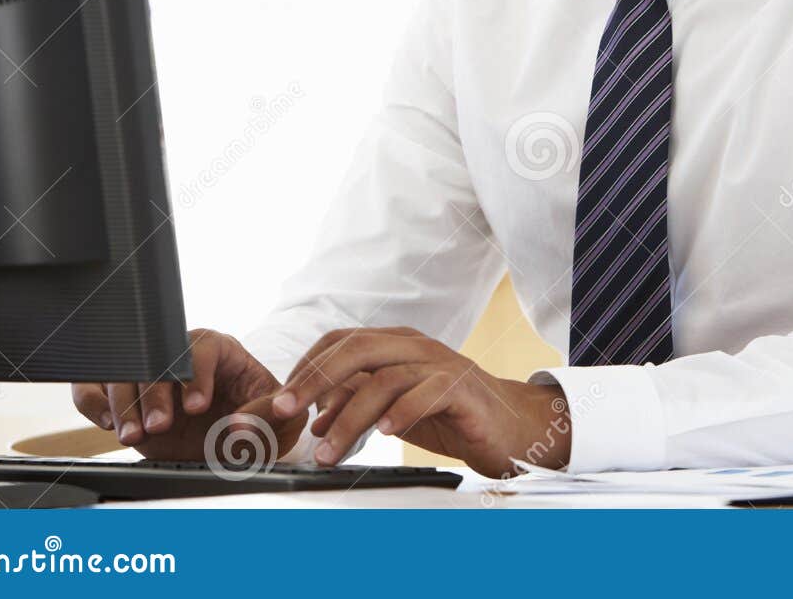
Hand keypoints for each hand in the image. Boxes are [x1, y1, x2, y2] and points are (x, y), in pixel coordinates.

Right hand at [70, 327, 307, 463]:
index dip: (196, 376)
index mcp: (220, 350)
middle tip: (160, 426)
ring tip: (133, 434)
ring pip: (122, 372)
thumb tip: (239, 426)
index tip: (197, 407)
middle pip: (156, 358)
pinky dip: (93, 403)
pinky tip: (110, 426)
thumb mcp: (280, 420)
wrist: (234, 444)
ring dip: (123, 404)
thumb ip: (266, 419)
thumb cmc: (260, 422)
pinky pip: (92, 388)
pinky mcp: (124, 398)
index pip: (203, 349)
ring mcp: (149, 376)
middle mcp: (180, 356)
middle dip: (156, 393)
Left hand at [269, 326, 569, 477]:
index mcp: (397, 344)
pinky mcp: (463, 389)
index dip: (307, 366)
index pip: (342, 340)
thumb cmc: (451, 414)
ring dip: (350, 417)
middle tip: (287, 412)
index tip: (282, 400)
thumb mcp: (396, 406)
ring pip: (386, 378)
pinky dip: (402, 411)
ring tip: (330, 452)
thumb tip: (313, 413)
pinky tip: (385, 433)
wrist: (510, 426)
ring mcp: (441, 364)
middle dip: (315, 380)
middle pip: (357, 348)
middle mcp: (416, 347)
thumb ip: (359, 401)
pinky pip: (428, 392)